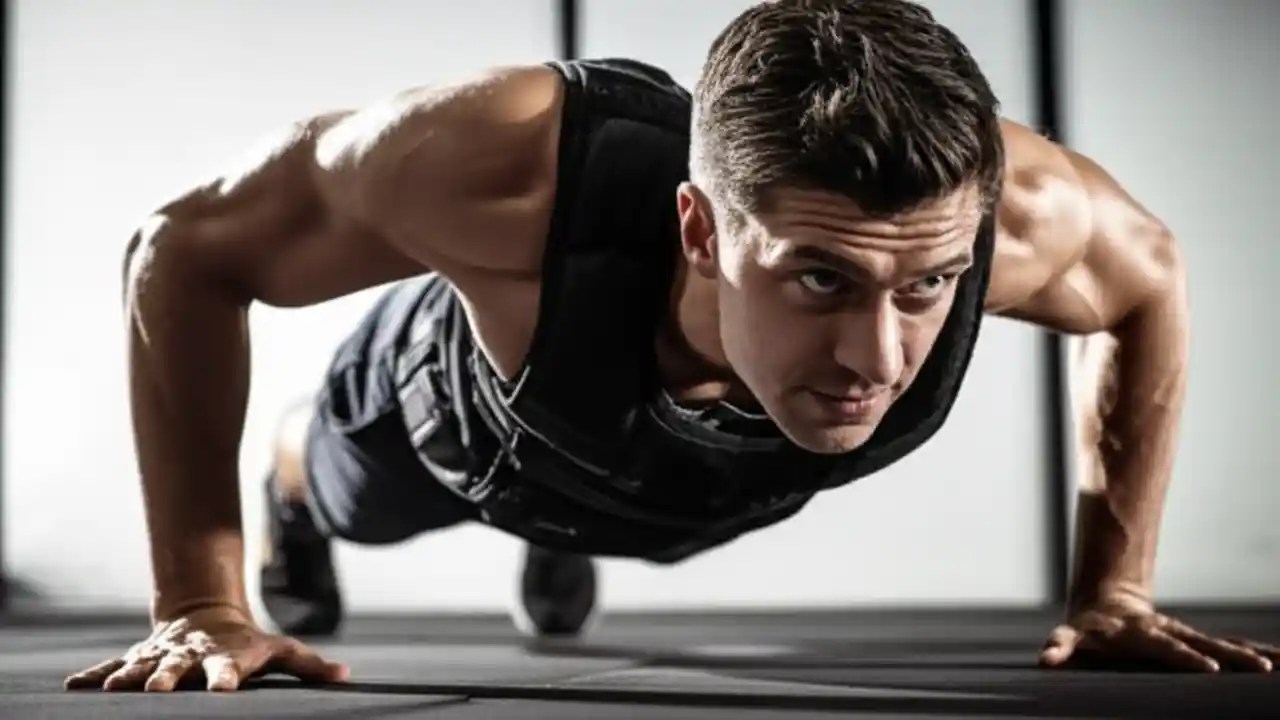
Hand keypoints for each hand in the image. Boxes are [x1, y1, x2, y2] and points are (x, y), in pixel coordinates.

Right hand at [63, 605, 348, 691]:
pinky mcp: (139, 658)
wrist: (206, 614)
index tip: (222, 692)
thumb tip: (346, 676)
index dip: (226, 679)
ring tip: (115, 689)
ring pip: (141, 666)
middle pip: (179, 668)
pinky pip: (111, 667)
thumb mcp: (278, 650)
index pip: (228, 669)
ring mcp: (162, 656)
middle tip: (157, 688)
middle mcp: (190, 657)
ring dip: (127, 678)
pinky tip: (73, 688)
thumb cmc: (248, 643)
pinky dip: (94, 677)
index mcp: (225, 658)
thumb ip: (308, 666)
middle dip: (168, 677)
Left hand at [1040, 600, 1276, 672]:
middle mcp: (1171, 632)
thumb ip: (1059, 646)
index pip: (1167, 647)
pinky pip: (1235, 647)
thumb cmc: (1088, 630)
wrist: (1106, 604)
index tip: (1209, 668)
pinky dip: (1261, 653)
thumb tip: (1046, 659)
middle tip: (1263, 669)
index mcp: (1143, 634)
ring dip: (1257, 654)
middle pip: (1207, 643)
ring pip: (1228, 644)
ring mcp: (1189, 635)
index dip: (1186, 656)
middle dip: (1234, 657)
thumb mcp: (1069, 635)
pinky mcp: (1201, 640)